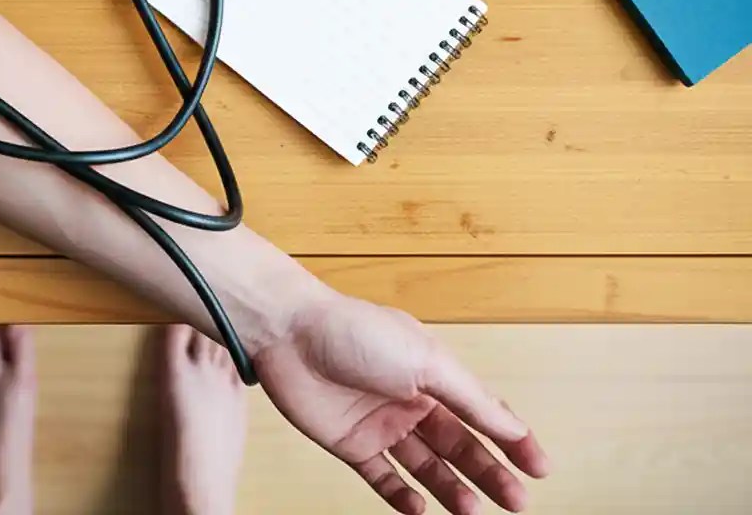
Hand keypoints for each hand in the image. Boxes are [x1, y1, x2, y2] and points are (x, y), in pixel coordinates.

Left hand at [254, 295, 548, 514]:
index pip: (484, 413)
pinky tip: (422, 511)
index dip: (514, 439)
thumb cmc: (354, 332)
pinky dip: (402, 497)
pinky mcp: (350, 443)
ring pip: (426, 467)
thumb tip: (512, 426)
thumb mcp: (426, 360)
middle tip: (515, 502)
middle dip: (489, 473)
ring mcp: (381, 424)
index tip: (540, 469)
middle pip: (459, 446)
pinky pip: (383, 478)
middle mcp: (410, 400)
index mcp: (434, 374)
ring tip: (474, 512)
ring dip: (452, 490)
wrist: (288, 333)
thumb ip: (469, 398)